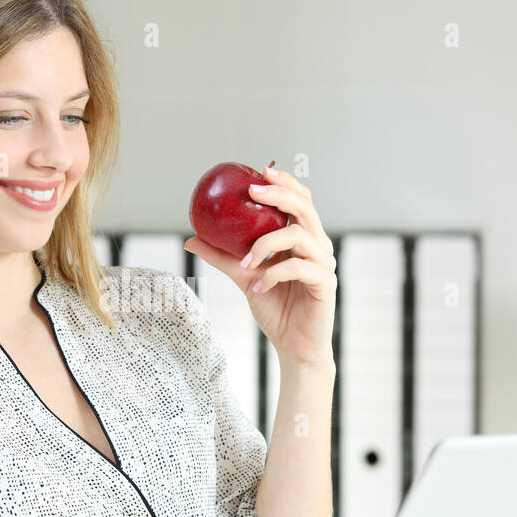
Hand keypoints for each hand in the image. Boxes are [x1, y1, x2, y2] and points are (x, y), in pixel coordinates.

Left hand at [185, 164, 335, 367]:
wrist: (293, 345)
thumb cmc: (275, 308)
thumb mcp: (243, 276)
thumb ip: (223, 256)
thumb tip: (191, 238)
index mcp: (303, 239)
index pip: (301, 201)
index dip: (285, 183)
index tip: (260, 171)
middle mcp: (318, 246)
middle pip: (305, 208)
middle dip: (278, 195)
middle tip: (252, 192)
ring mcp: (324, 263)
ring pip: (298, 235)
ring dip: (266, 244)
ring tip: (246, 262)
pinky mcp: (325, 282)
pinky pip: (297, 266)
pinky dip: (273, 274)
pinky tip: (258, 287)